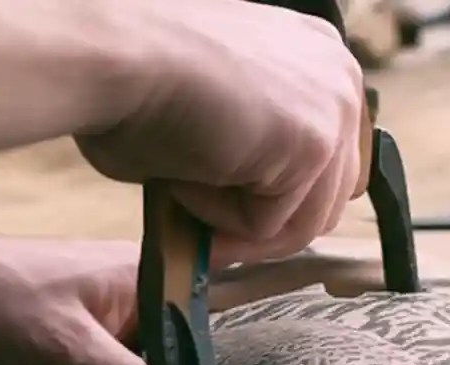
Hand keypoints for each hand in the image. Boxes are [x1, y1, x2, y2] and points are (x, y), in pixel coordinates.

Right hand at [75, 0, 364, 265]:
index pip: (331, 161)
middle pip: (327, 198)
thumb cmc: (133, 77)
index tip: (231, 210)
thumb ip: (255, 153)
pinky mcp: (315, 144)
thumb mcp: (219, 112)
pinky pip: (270, 224)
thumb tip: (251, 217)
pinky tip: (184, 175)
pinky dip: (218, 218)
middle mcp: (339, 74)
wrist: (111, 55)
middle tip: (201, 219)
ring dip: (235, 220)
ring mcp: (334, 109)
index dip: (278, 198)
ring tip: (183, 182)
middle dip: (264, 222)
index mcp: (317, 55)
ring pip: (302, 221)